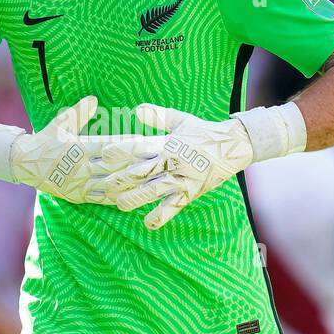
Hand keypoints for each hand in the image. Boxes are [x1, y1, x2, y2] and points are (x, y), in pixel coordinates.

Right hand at [0, 96, 165, 204]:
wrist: (22, 163)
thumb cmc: (44, 140)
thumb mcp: (60, 123)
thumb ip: (79, 112)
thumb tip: (93, 99)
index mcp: (79, 147)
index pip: (110, 146)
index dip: (130, 145)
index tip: (148, 143)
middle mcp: (81, 167)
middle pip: (114, 167)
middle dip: (137, 166)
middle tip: (158, 163)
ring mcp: (79, 183)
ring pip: (110, 185)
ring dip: (130, 185)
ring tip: (150, 183)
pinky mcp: (77, 196)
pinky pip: (100, 199)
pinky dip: (116, 198)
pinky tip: (132, 197)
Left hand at [93, 104, 256, 229]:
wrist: (234, 146)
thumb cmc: (203, 131)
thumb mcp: (181, 120)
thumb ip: (157, 116)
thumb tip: (137, 110)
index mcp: (167, 143)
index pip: (138, 147)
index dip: (119, 151)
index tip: (102, 155)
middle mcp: (172, 162)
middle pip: (140, 172)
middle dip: (118, 179)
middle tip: (99, 185)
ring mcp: (181, 179)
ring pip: (153, 192)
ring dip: (134, 199)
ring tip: (119, 205)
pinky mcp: (190, 193)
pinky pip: (173, 208)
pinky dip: (160, 216)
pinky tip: (147, 223)